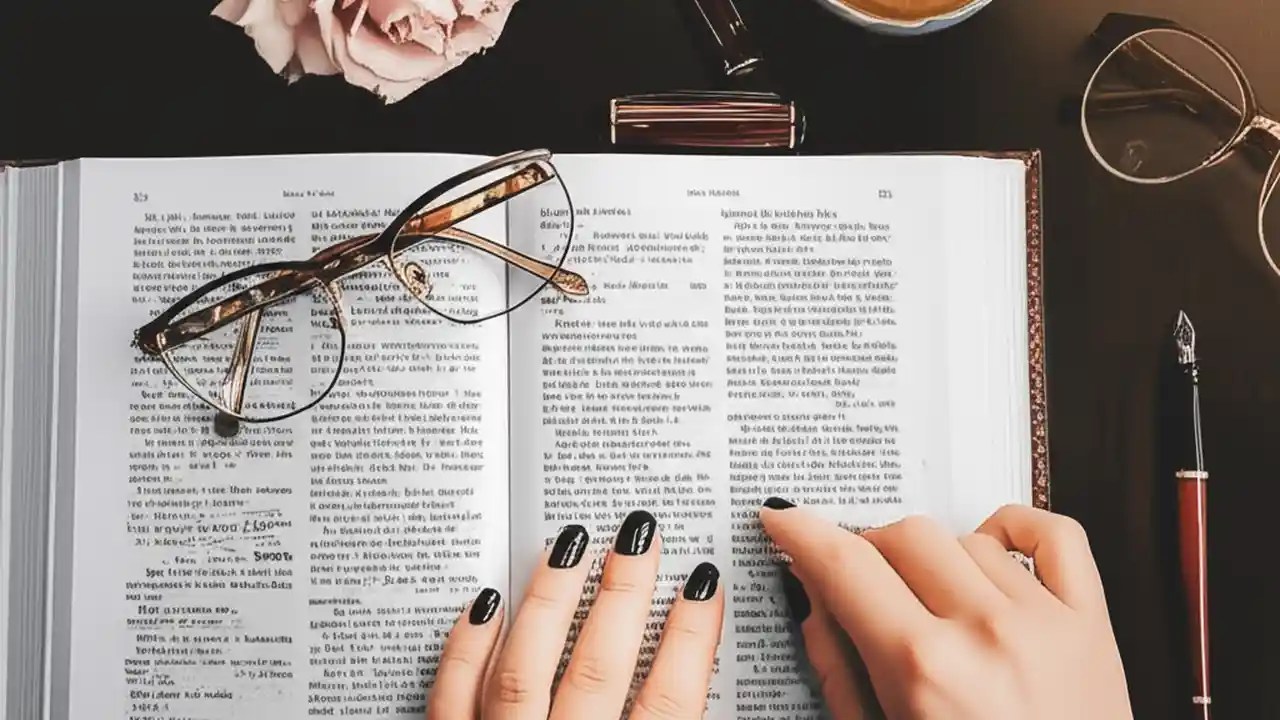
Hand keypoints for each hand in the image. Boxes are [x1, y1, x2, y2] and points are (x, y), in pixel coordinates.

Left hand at [424, 510, 725, 719]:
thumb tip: (693, 675)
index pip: (670, 703)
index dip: (692, 639)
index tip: (704, 585)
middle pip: (597, 670)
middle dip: (622, 595)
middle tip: (639, 536)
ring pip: (523, 670)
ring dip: (549, 601)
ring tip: (570, 544)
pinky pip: (451, 698)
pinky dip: (466, 649)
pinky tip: (485, 604)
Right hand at [761, 500, 1132, 719]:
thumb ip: (838, 666)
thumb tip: (812, 595)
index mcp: (922, 669)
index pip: (844, 564)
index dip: (802, 532)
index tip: (784, 521)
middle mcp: (984, 634)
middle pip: (903, 535)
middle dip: (871, 554)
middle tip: (868, 588)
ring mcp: (1044, 622)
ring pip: (967, 537)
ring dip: (939, 562)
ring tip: (940, 609)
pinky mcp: (1091, 624)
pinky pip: (1054, 534)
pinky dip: (1017, 528)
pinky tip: (993, 551)